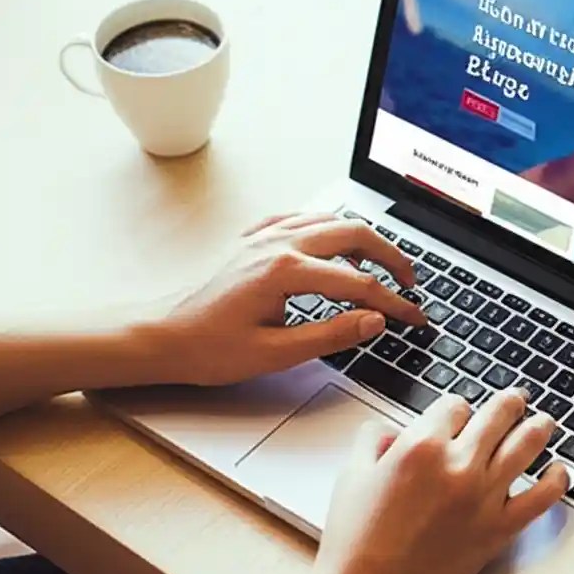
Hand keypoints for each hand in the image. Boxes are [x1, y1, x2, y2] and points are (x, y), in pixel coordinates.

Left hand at [159, 213, 425, 385]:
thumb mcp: (274, 354)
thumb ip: (330, 335)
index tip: (414, 318)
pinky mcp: (252, 241)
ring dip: (362, 239)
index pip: (359, 284)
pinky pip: (300, 220)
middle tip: (410, 282)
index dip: (394, 303)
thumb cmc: (207, 348)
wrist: (159, 335)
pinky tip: (332, 243)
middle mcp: (278, 245)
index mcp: (286, 272)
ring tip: (381, 264)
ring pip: (329, 220)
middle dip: (390, 256)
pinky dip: (327, 229)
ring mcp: (264, 238)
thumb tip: (373, 321)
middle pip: (354, 234)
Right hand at [266, 390, 568, 573]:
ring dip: (539, 426)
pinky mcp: (499, 528)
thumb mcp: (351, 476)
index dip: (457, 407)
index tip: (460, 413)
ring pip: (526, 444)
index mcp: (421, 446)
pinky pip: (542, 497)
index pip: (455, 405)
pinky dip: (556, 479)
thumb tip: (390, 429)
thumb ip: (372, 440)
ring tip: (544, 421)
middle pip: (498, 414)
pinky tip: (559, 471)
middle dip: (509, 402)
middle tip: (516, 399)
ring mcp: (483, 496)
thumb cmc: (356, 542)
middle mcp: (458, 465)